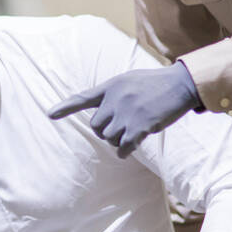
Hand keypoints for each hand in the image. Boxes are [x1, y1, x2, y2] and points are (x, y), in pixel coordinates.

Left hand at [47, 62, 199, 157]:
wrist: (180, 84)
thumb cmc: (154, 83)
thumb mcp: (128, 80)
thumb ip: (113, 93)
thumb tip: (103, 112)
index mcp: (111, 87)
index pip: (83, 98)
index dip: (65, 107)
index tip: (50, 115)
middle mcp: (115, 100)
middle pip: (95, 126)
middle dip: (103, 132)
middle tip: (117, 130)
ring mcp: (127, 113)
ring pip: (108, 138)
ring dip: (116, 141)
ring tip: (129, 134)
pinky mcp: (140, 126)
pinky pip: (123, 146)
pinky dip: (124, 151)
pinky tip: (127, 150)